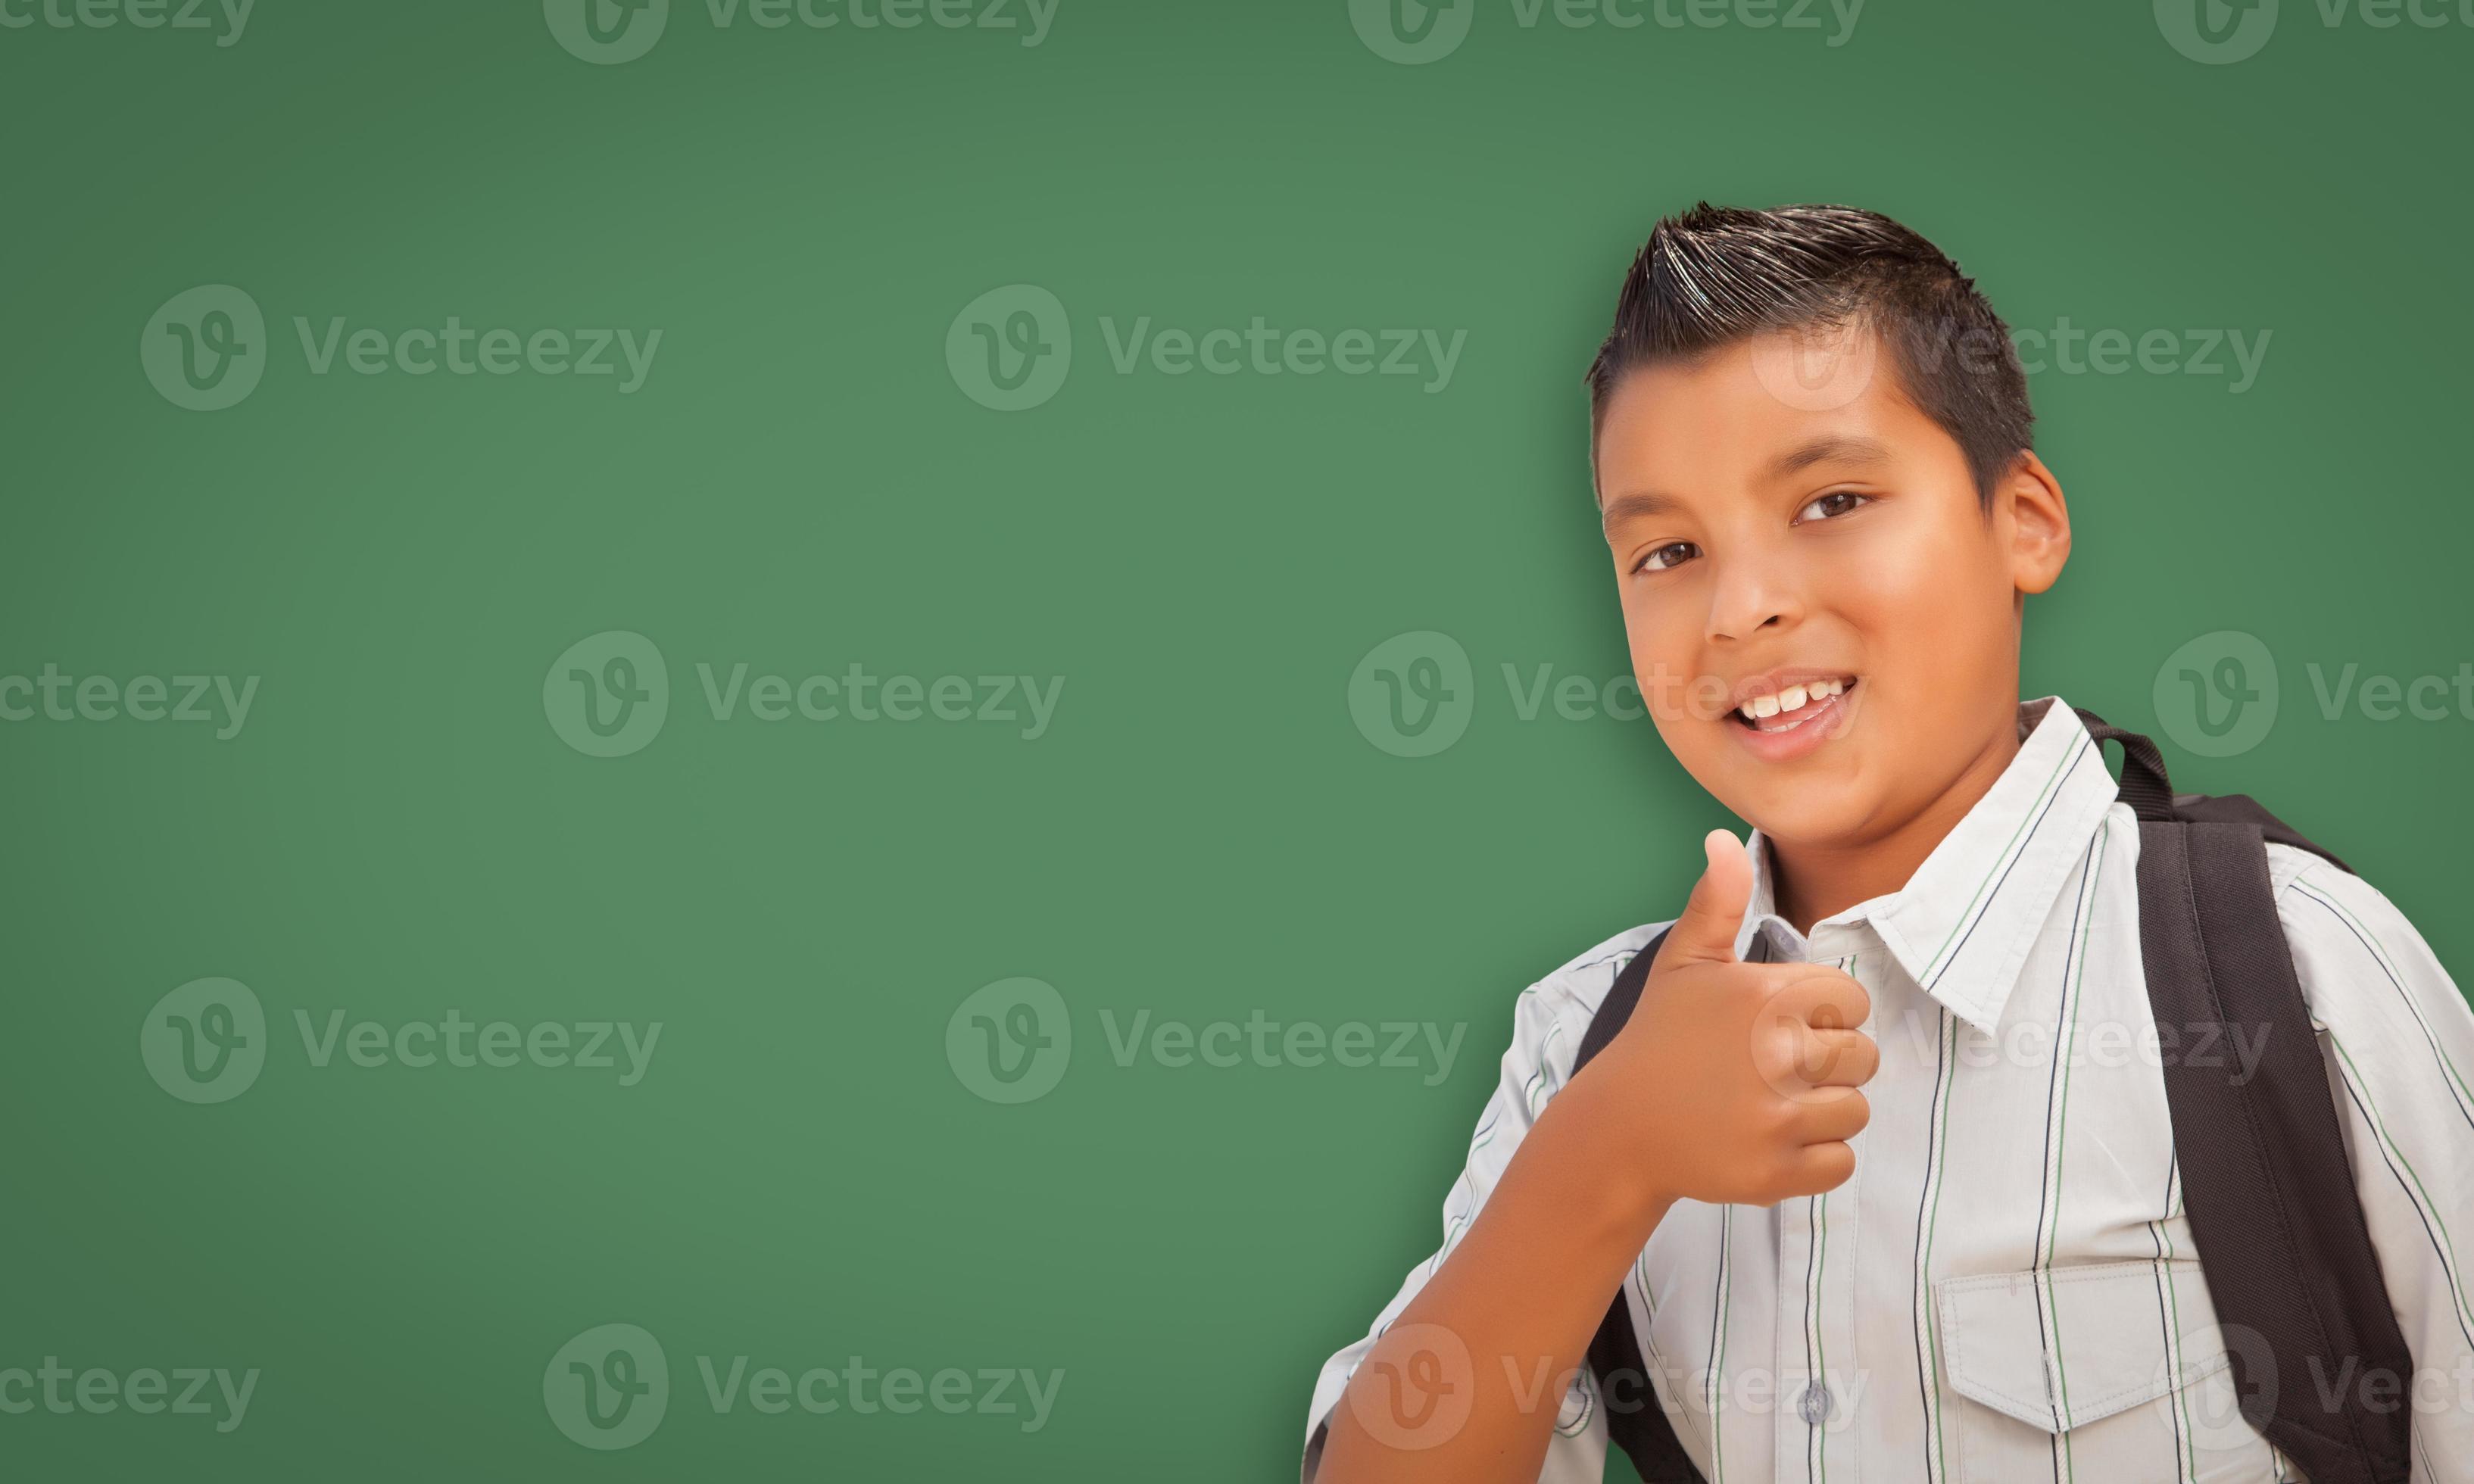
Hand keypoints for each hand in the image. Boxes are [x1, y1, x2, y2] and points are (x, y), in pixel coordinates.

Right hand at [1573, 829, 1875, 1210]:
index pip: (1851, 1001)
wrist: (1620, 1127)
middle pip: (1863, 1058)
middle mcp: (1777, 1058)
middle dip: (1827, 1062)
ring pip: (1855, 1111)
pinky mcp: (1776, 1173)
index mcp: (1765, 999)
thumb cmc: (1661, 1038)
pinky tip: (1771, 1138)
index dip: (1822, 1013)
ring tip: (1771, 1102)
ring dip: (1823, 1110)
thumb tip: (1723, 838)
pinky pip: (1841, 1162)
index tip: (1780, 1024)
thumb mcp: (1684, 962)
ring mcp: (1777, 1121)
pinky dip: (1815, 1157)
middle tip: (1773, 1067)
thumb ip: (1717, 901)